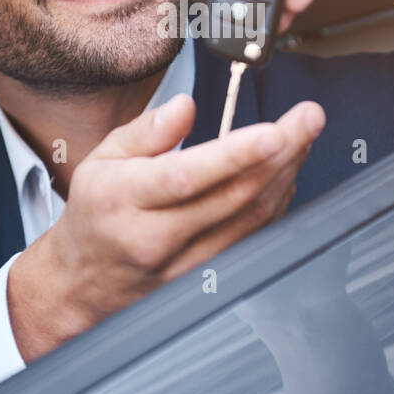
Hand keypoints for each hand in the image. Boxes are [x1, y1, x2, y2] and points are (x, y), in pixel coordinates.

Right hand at [7, 93, 325, 360]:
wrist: (83, 286)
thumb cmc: (96, 214)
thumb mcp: (100, 161)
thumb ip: (145, 132)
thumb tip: (185, 107)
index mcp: (123, 199)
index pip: (185, 177)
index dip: (235, 155)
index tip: (275, 131)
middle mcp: (155, 237)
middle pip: (233, 196)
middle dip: (281, 153)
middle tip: (310, 117)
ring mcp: (185, 265)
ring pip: (251, 219)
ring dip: (286, 175)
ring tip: (303, 135)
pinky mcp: (206, 279)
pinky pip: (253, 238)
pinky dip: (277, 203)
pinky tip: (285, 173)